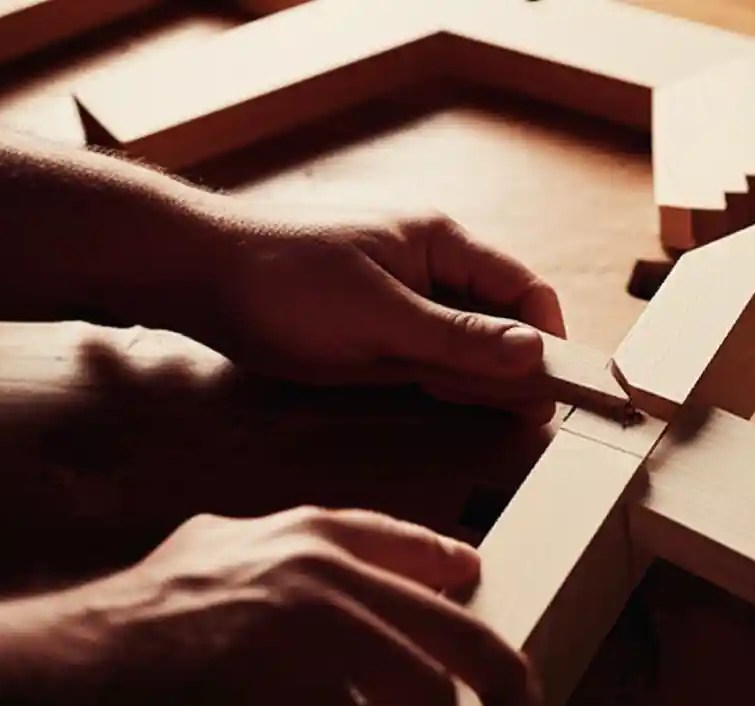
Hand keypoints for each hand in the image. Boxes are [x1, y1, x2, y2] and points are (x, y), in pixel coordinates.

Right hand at [0, 507, 535, 705]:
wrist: (73, 662)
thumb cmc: (150, 613)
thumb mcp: (230, 549)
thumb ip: (315, 548)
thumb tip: (429, 563)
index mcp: (315, 537)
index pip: (429, 555)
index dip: (474, 595)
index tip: (498, 623)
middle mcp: (326, 576)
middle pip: (463, 643)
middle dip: (506, 692)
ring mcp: (312, 636)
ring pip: (428, 701)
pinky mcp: (292, 698)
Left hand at [171, 203, 565, 421]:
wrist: (195, 274)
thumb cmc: (285, 284)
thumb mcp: (382, 319)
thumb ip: (461, 338)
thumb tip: (535, 354)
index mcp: (443, 243)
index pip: (526, 290)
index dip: (551, 338)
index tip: (559, 390)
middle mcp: (431, 263)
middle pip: (500, 318)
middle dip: (507, 365)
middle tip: (512, 412)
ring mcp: (402, 291)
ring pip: (464, 340)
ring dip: (469, 374)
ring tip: (453, 394)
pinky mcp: (374, 318)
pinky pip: (427, 349)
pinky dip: (437, 375)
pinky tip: (426, 390)